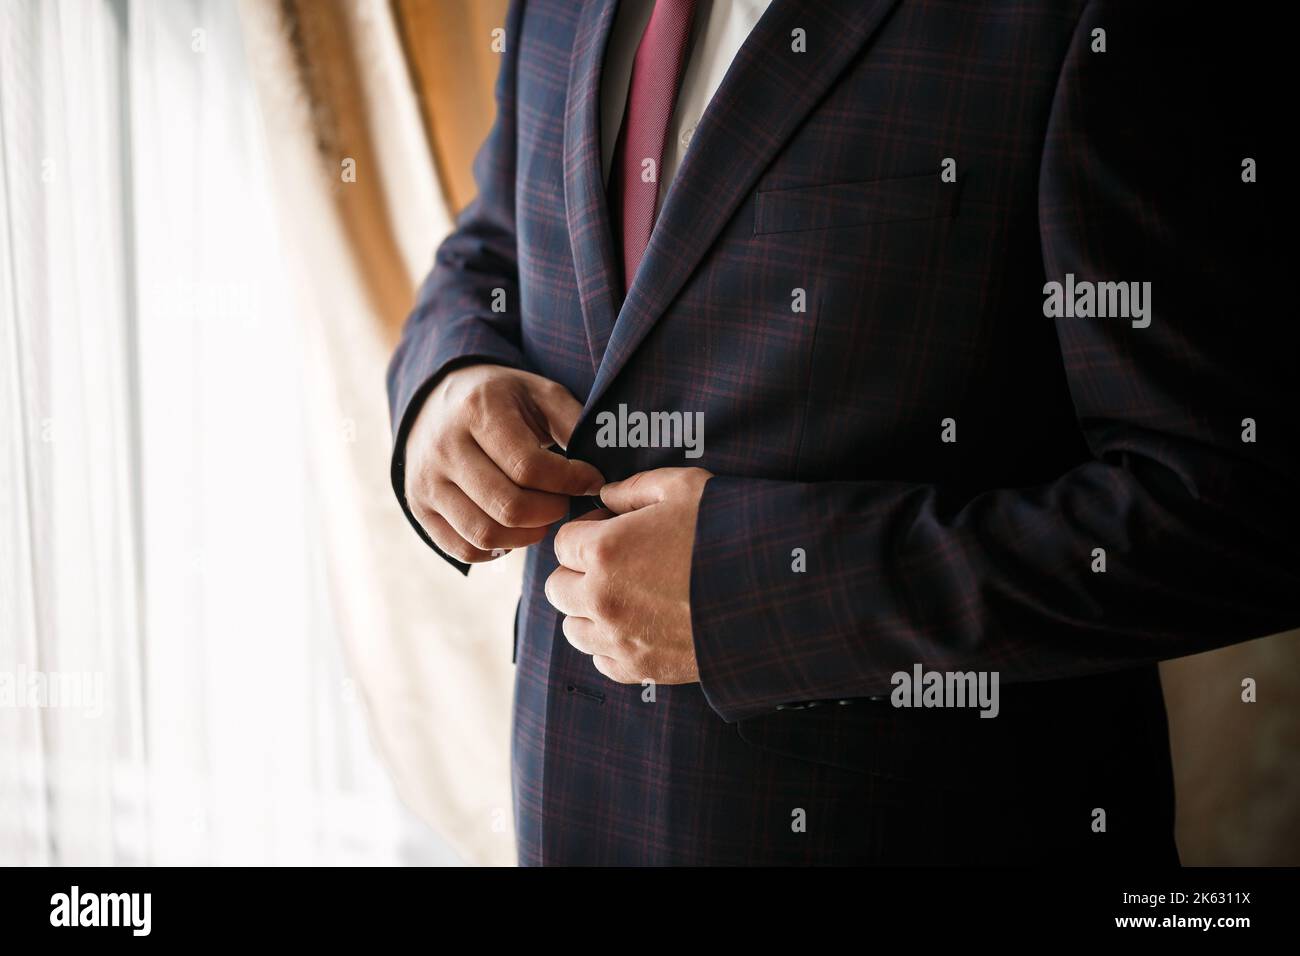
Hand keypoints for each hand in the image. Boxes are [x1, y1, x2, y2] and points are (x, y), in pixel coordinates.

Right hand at [404, 364, 604, 561]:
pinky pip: (463, 549)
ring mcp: (426, 481)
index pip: (530, 467)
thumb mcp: (541, 393)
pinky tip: (514, 529)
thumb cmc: (503, 399)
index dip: (570, 482)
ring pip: (485, 534)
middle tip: (565, 501)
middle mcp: (444, 447)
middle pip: (508, 507)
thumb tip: (598, 473)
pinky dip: (497, 549)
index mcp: (478, 410)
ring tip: (542, 517)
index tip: (591, 480)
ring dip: (527, 535)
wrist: (438, 398)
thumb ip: (573, 423)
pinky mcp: (419, 508)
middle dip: (551, 511)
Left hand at [546, 467, 712, 684]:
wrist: (777, 590)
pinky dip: (612, 646)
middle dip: (579, 572)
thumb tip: (606, 496)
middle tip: (616, 563)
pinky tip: (640, 626)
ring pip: (573, 628)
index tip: (612, 530)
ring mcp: (620, 639)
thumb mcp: (684, 487)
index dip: (587, 531)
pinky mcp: (643, 670)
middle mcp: (602, 598)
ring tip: (626, 597)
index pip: (562, 542)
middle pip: (558, 587)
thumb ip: (634, 488)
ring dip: (590, 611)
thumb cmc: (730, 530)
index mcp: (604, 550)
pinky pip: (602, 661)